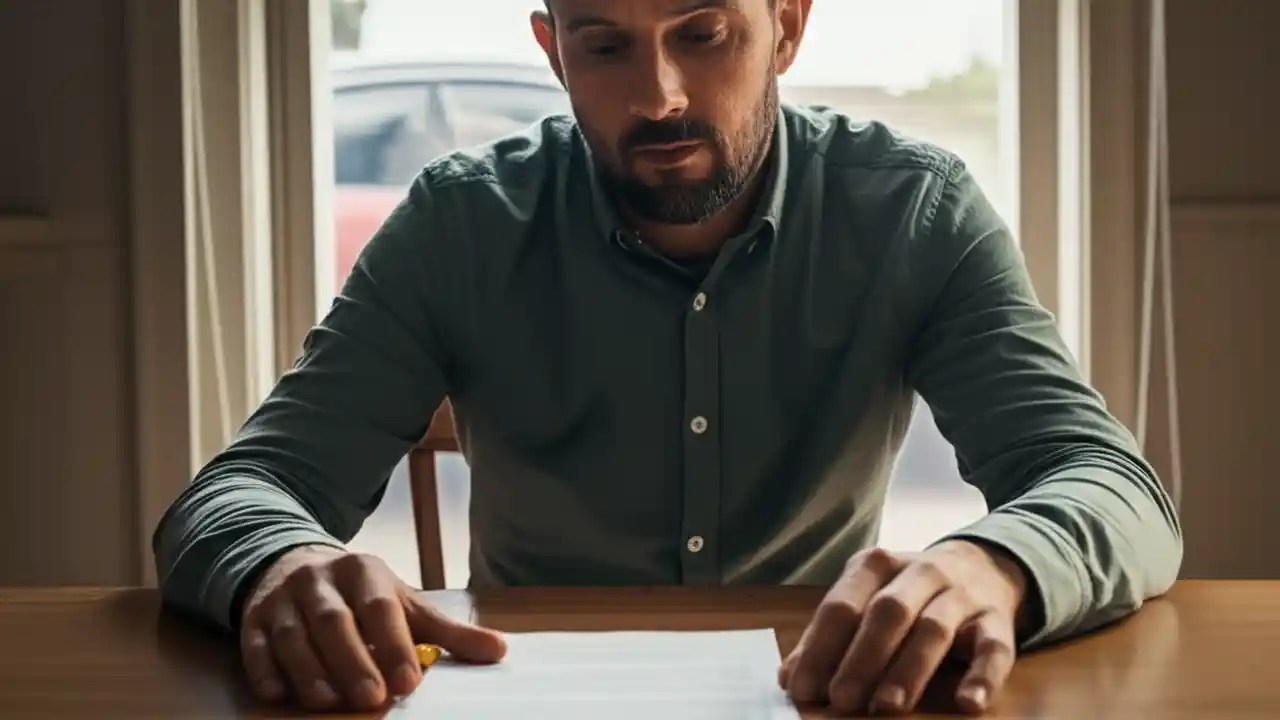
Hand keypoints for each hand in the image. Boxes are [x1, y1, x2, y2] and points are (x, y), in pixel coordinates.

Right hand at [239, 545, 506, 710]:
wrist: (292, 563)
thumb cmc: (359, 595)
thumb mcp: (402, 603)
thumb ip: (446, 631)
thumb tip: (500, 651)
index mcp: (363, 571)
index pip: (379, 607)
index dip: (394, 644)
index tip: (409, 680)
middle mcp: (320, 580)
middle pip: (335, 621)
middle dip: (353, 661)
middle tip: (371, 698)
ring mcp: (282, 598)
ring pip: (292, 634)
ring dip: (309, 670)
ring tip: (328, 702)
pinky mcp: (252, 619)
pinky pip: (254, 645)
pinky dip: (265, 670)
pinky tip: (276, 693)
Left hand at [779, 541, 1027, 715]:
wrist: (982, 565)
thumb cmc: (908, 592)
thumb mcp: (865, 600)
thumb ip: (829, 638)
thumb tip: (790, 678)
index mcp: (876, 565)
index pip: (843, 604)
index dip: (821, 648)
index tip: (803, 689)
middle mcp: (920, 572)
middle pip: (887, 612)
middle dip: (862, 658)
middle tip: (842, 700)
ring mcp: (961, 594)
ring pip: (934, 629)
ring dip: (909, 669)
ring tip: (887, 706)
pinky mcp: (998, 620)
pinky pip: (994, 648)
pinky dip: (983, 676)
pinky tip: (968, 703)